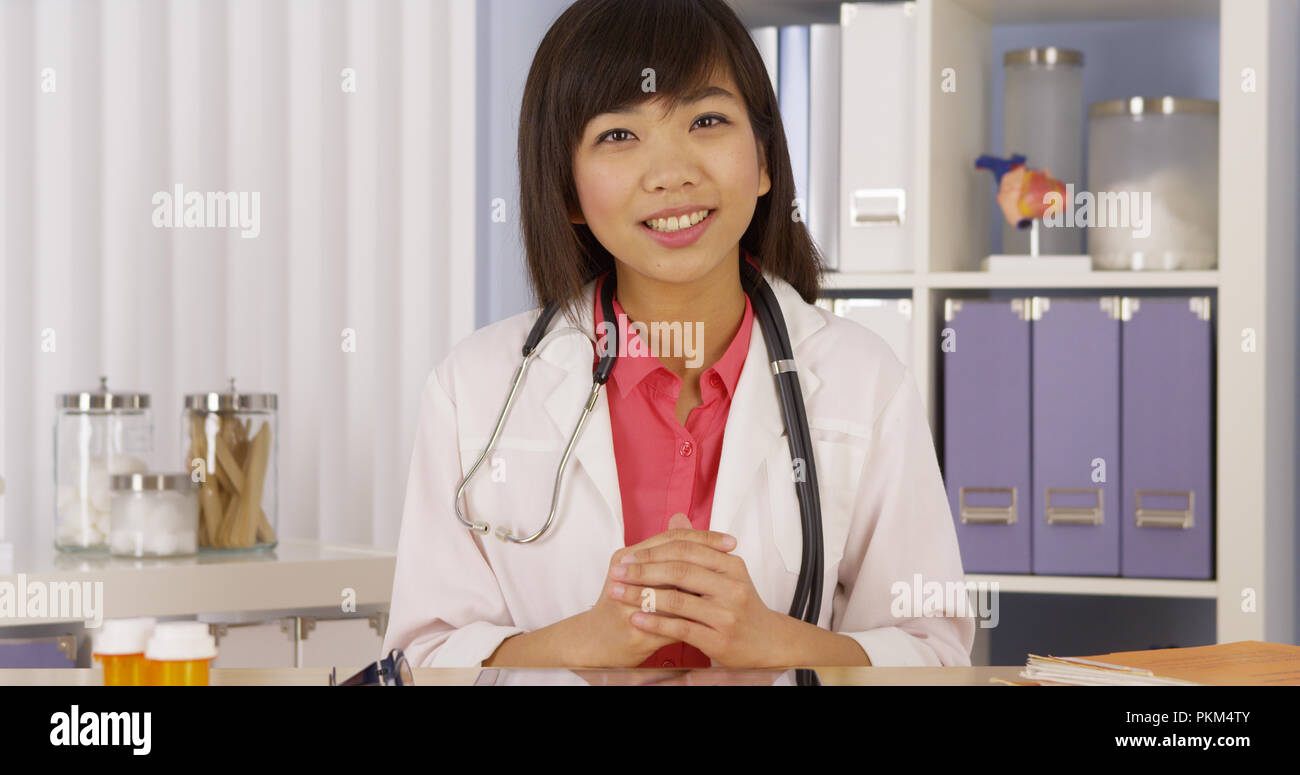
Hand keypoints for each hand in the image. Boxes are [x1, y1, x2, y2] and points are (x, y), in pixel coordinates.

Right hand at [567, 515, 736, 666]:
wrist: (596, 642)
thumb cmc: (623, 603)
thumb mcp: (640, 572)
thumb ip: (663, 550)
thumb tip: (683, 519)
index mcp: (624, 556)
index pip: (670, 539)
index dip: (703, 537)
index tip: (730, 541)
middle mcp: (623, 575)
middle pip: (673, 560)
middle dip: (708, 558)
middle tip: (734, 557)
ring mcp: (627, 605)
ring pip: (673, 592)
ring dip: (703, 589)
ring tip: (729, 584)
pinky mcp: (633, 632)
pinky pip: (670, 624)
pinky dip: (692, 619)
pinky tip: (711, 614)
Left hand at [607, 514, 799, 667]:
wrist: (768, 643)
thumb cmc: (740, 606)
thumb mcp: (725, 572)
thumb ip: (699, 548)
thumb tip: (675, 517)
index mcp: (732, 566)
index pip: (688, 549)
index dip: (653, 551)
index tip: (628, 556)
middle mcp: (732, 588)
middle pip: (679, 571)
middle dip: (642, 571)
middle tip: (617, 572)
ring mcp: (726, 615)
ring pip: (676, 600)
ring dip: (640, 596)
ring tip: (617, 593)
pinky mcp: (719, 640)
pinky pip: (680, 627)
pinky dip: (654, 622)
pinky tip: (636, 618)